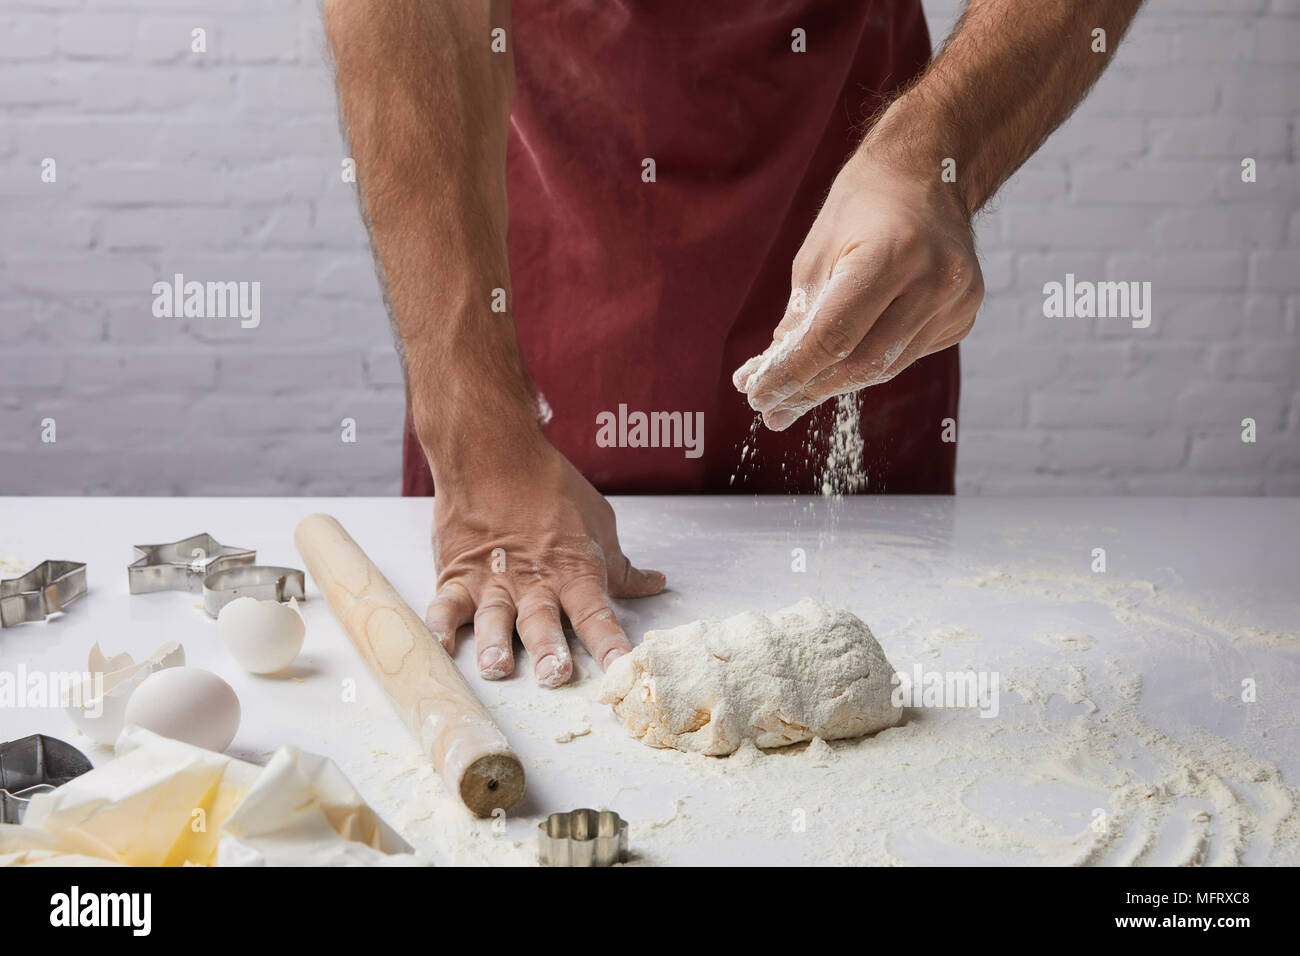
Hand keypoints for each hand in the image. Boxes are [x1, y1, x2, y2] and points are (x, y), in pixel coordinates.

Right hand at [423, 436, 664, 686]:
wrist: (492, 451)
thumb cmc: (550, 486)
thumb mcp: (599, 524)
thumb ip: (620, 566)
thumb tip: (654, 583)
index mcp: (573, 572)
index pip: (597, 614)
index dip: (610, 644)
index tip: (623, 671)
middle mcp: (533, 582)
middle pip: (543, 622)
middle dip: (549, 651)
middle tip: (554, 674)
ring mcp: (492, 581)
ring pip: (494, 619)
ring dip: (495, 645)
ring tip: (496, 668)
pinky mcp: (457, 575)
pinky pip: (445, 605)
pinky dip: (439, 626)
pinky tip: (438, 646)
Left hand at [733, 156, 983, 429]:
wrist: (927, 176)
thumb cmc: (862, 209)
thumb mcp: (816, 255)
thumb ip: (799, 319)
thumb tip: (769, 375)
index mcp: (891, 255)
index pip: (833, 337)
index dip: (792, 373)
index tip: (757, 395)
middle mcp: (933, 281)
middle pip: (863, 362)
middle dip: (810, 390)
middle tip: (772, 410)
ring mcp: (956, 301)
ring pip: (886, 368)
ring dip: (836, 386)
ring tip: (794, 399)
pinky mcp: (963, 317)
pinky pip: (907, 356)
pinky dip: (869, 366)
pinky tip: (841, 368)